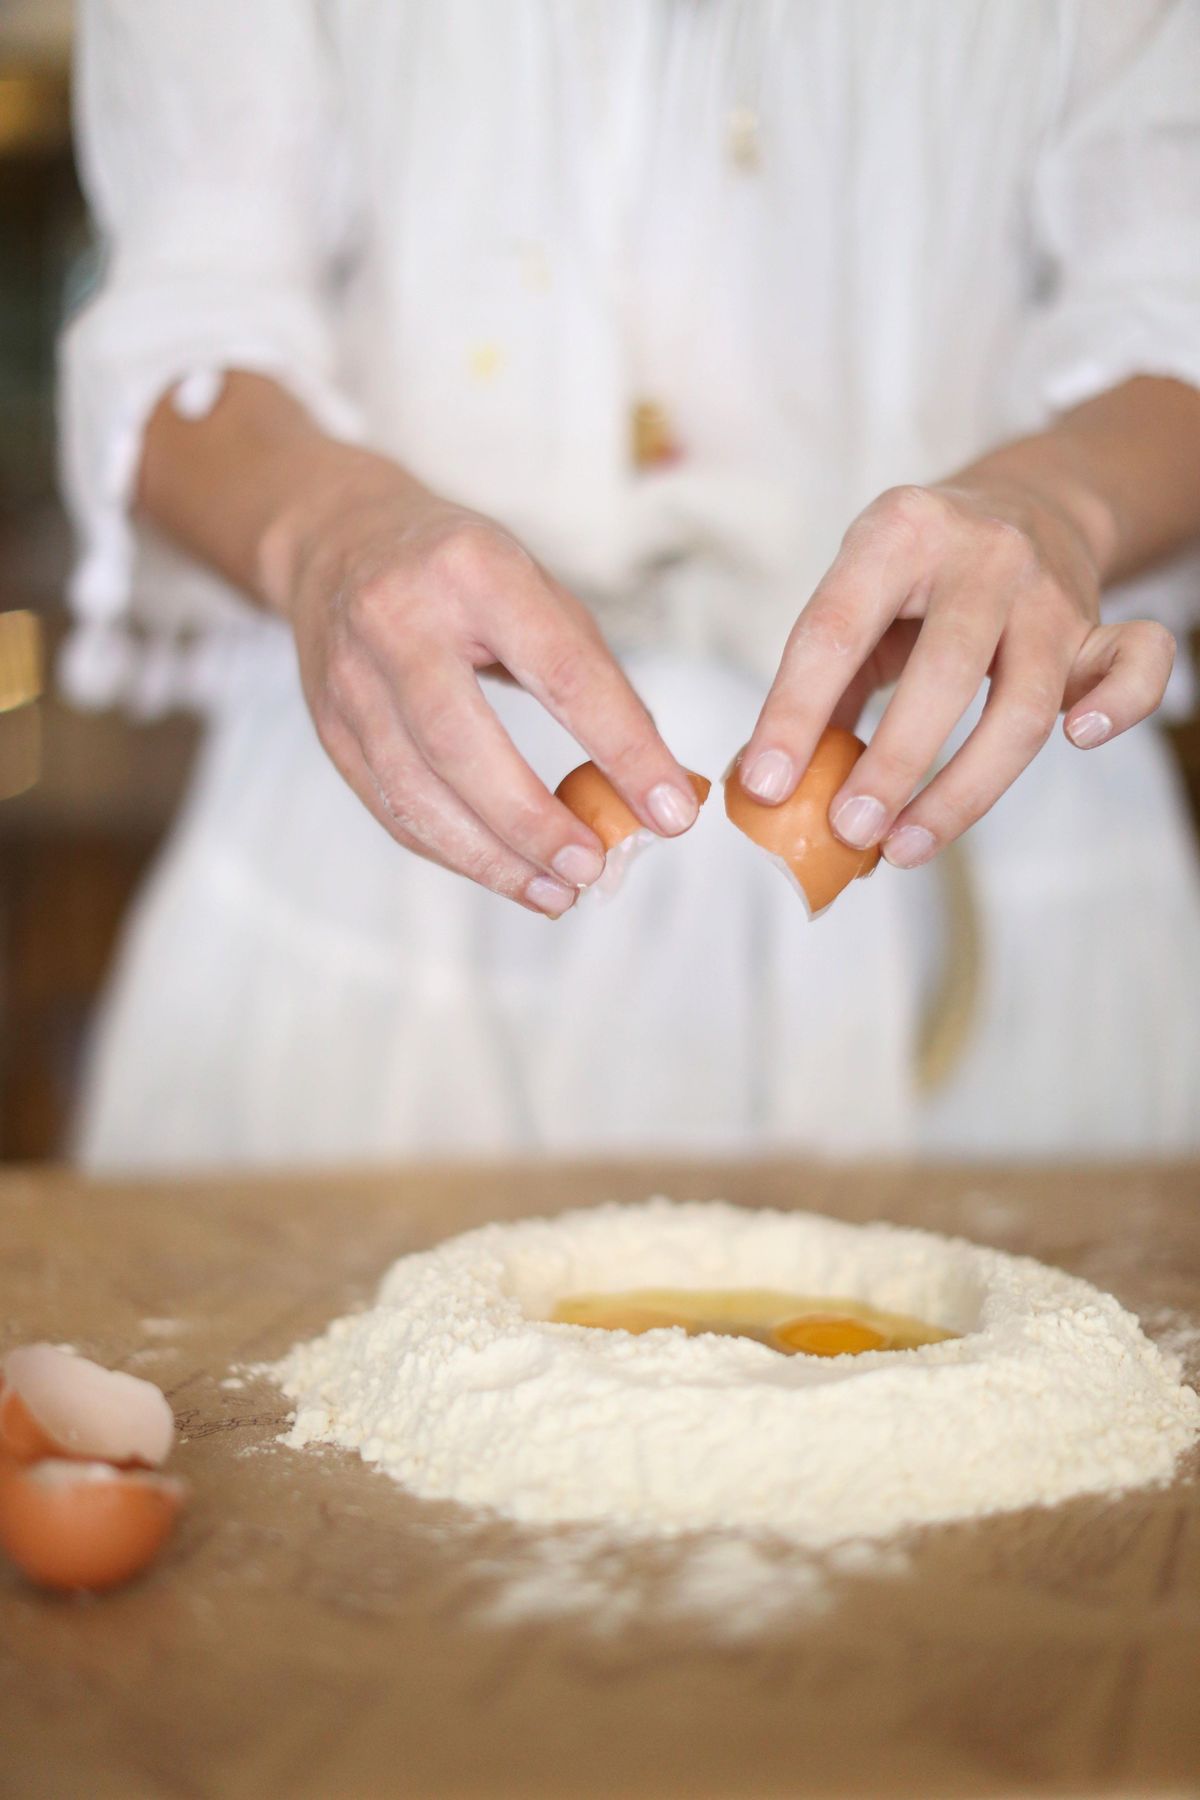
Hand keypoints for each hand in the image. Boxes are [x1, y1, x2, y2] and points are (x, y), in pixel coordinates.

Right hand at [268, 462, 699, 914]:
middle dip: (534, 821)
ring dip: (492, 858)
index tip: (673, 813)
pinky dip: (453, 852)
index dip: (622, 749)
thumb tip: (654, 783)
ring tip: (558, 893)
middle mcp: (398, 620)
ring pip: (416, 791)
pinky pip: (391, 808)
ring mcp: (350, 676)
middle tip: (594, 869)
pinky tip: (506, 872)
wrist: (340, 541)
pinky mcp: (327, 725)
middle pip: (463, 743)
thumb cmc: (463, 572)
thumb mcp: (536, 590)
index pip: (560, 672)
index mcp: (474, 570)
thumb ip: (593, 679)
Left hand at [739, 478, 1175, 866]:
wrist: (1025, 503)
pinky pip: (1137, 663)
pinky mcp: (1099, 625)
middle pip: (943, 673)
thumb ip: (820, 682)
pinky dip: (1121, 704)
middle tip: (847, 832)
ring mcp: (1049, 592)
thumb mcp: (856, 598)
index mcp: (897, 533)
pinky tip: (1081, 741)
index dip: (794, 713)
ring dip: (963, 789)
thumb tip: (766, 786)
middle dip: (892, 764)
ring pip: (1022, 705)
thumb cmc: (917, 578)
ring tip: (903, 847)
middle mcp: (982, 554)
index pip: (836, 630)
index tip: (764, 787)